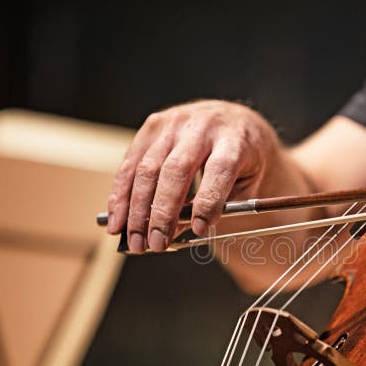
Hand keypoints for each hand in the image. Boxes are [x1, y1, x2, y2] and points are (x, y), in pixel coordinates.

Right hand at [106, 100, 280, 252]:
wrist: (235, 121)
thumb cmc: (244, 159)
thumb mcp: (248, 182)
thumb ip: (220, 206)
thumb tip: (181, 231)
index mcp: (234, 140)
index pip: (219, 169)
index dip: (208, 201)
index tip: (200, 229)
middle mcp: (203, 126)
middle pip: (176, 170)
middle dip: (162, 212)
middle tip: (156, 244)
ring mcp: (175, 123)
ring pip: (147, 167)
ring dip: (135, 209)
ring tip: (134, 240)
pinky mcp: (153, 125)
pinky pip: (131, 162)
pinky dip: (121, 193)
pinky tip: (118, 218)